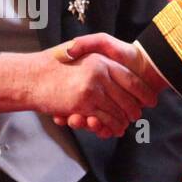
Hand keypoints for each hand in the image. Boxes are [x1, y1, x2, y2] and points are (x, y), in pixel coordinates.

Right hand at [0, 42, 159, 138]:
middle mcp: (100, 73)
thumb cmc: (52, 66)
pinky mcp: (83, 104)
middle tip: (137, 117)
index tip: (150, 100)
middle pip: (128, 97)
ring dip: (123, 121)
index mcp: (101, 60)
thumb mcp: (78, 52)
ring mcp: (92, 89)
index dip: (143, 91)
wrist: (31, 77)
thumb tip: (116, 67)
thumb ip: (97, 58)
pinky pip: (105, 119)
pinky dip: (111, 127)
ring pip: (118, 111)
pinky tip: (113, 130)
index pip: (130, 79)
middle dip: (135, 110)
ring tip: (125, 125)